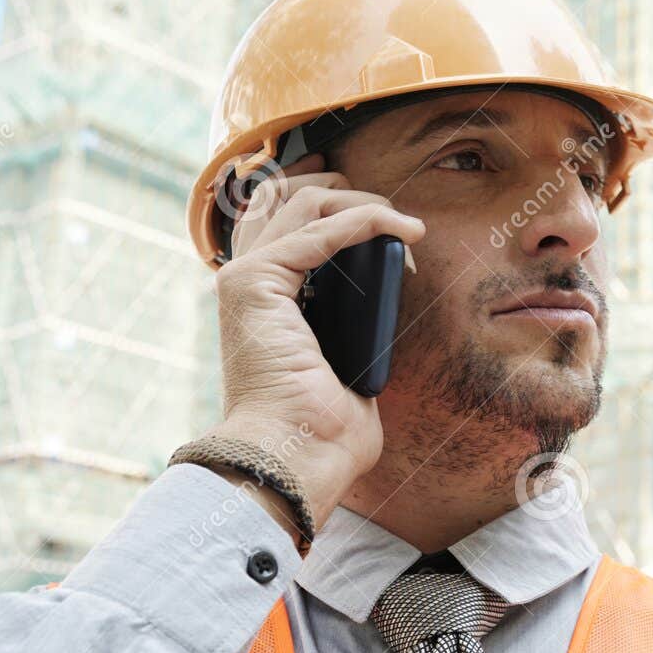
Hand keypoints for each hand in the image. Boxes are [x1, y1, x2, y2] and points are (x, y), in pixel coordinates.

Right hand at [204, 154, 425, 528]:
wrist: (297, 454)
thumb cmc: (323, 426)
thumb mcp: (349, 361)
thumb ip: (357, 326)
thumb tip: (388, 299)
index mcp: (267, 300)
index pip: (288, 222)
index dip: (334, 202)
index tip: (388, 217)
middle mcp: (250, 283)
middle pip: (294, 200)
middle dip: (353, 197)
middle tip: (399, 224)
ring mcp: (246, 280)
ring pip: (304, 202)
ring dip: (364, 205)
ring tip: (406, 229)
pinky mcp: (256, 283)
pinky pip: (318, 230)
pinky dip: (363, 221)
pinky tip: (398, 229)